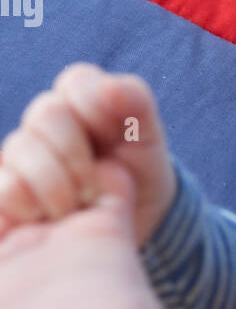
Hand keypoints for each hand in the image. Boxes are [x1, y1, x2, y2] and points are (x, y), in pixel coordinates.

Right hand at [0, 63, 176, 246]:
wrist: (125, 225)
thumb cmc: (138, 176)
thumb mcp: (147, 141)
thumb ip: (136, 104)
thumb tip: (108, 87)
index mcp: (83, 100)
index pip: (76, 83)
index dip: (96, 108)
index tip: (114, 137)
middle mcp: (47, 122)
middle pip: (46, 113)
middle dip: (75, 151)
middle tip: (95, 184)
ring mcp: (22, 153)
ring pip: (19, 147)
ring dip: (53, 181)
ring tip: (76, 206)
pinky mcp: (8, 186)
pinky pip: (4, 185)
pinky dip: (25, 201)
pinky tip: (48, 216)